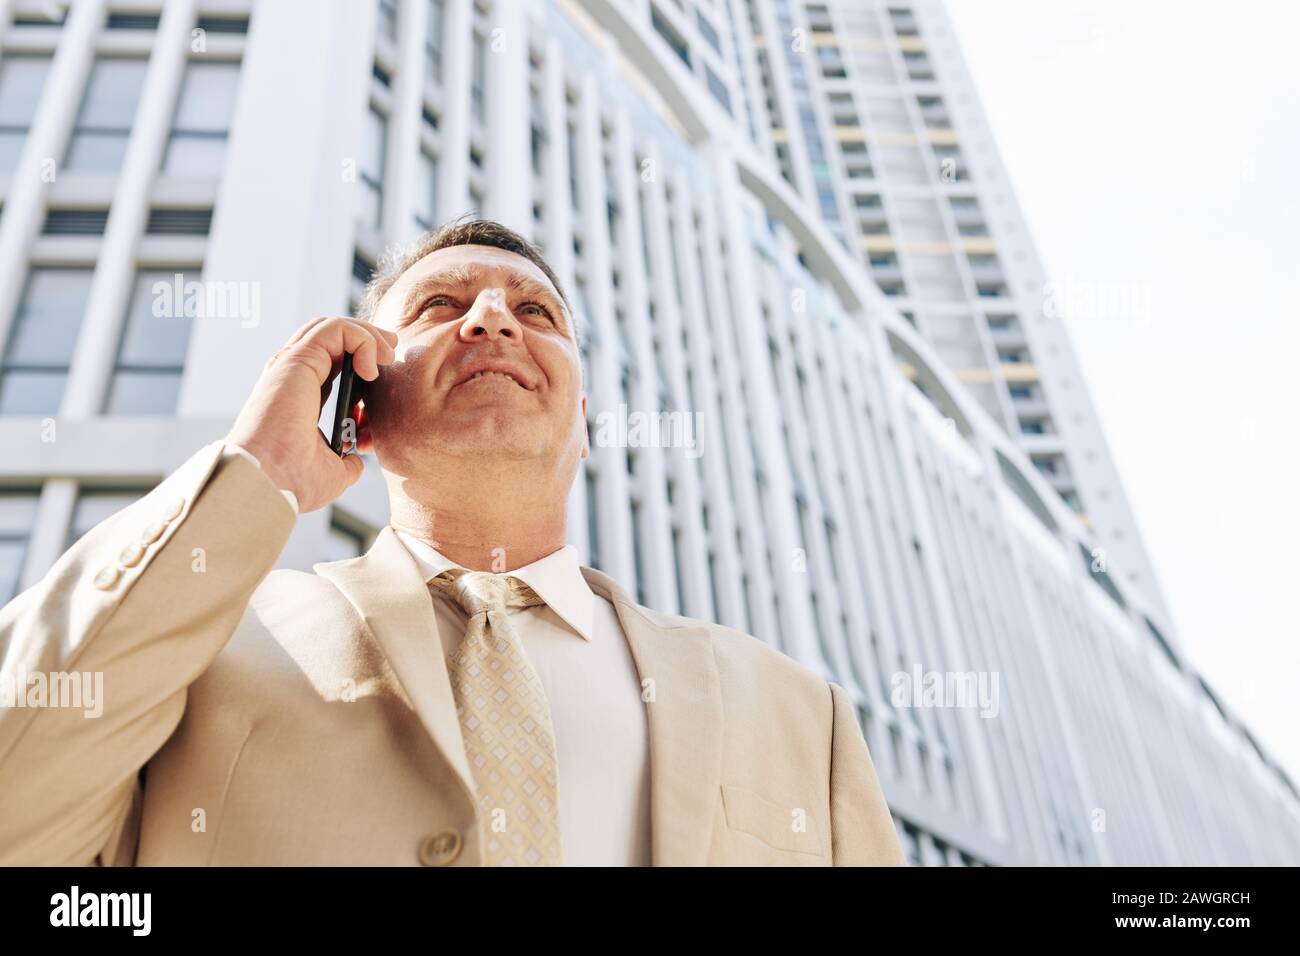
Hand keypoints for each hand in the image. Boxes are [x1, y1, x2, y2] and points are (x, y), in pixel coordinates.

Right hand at [225, 317, 396, 512]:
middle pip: (333, 338)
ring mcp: (294, 366)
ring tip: (388, 357)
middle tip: (393, 354)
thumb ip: (347, 462)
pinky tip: (373, 366)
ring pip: (334, 327)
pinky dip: (362, 338)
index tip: (381, 388)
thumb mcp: (333, 472)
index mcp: (301, 397)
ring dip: (368, 336)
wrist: (270, 483)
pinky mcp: (298, 360)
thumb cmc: (292, 482)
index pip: (333, 364)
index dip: (362, 367)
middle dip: (369, 339)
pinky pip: (335, 329)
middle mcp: (294, 377)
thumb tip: (356, 462)